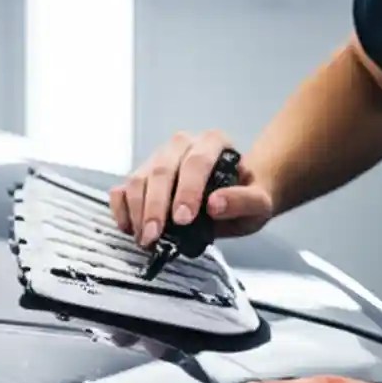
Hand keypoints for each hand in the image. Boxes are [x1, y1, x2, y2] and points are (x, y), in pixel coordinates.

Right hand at [111, 130, 275, 246]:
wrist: (234, 195)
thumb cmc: (247, 196)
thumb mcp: (260, 203)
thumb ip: (245, 201)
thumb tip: (215, 204)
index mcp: (213, 142)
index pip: (196, 162)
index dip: (186, 191)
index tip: (183, 219)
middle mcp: (182, 145)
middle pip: (162, 171)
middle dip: (156, 207)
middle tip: (155, 236)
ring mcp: (158, 159)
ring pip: (138, 180)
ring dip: (137, 212)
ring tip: (146, 239)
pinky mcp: (141, 175)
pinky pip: (122, 188)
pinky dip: (121, 209)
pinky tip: (130, 228)